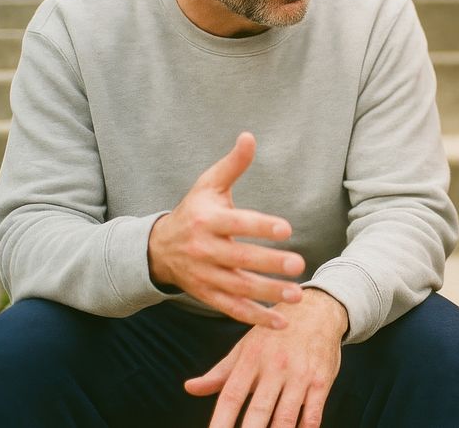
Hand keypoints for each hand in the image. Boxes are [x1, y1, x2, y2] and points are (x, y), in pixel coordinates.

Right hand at [148, 132, 305, 327]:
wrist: (158, 247)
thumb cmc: (195, 210)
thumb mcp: (209, 185)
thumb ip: (233, 165)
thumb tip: (249, 136)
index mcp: (207, 220)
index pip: (236, 223)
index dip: (260, 226)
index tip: (286, 228)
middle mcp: (204, 250)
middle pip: (239, 259)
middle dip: (269, 263)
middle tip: (299, 264)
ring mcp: (205, 275)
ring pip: (238, 288)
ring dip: (267, 294)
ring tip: (296, 295)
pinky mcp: (207, 295)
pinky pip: (232, 309)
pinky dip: (255, 318)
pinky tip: (281, 322)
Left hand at [186, 289, 347, 427]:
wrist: (317, 310)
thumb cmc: (274, 336)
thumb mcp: (245, 348)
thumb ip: (219, 373)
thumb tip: (189, 388)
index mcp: (251, 359)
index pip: (231, 396)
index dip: (220, 422)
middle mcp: (275, 366)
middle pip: (258, 411)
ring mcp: (300, 374)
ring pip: (285, 417)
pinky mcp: (321, 380)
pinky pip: (312, 415)